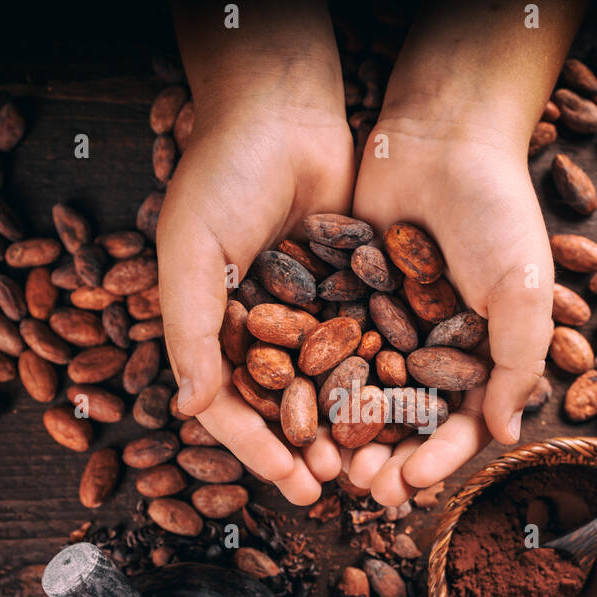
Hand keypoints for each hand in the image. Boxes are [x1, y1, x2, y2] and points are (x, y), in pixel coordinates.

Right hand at [156, 93, 354, 504]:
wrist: (283, 110)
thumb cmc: (223, 175)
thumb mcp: (193, 251)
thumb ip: (190, 328)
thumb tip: (191, 409)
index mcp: (213, 328)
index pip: (234, 405)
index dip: (260, 448)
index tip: (292, 481)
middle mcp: (260, 327)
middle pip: (285, 406)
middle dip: (309, 449)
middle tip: (339, 486)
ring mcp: (308, 310)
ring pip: (330, 383)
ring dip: (349, 426)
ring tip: (374, 463)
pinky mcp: (350, 289)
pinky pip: (365, 343)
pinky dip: (381, 376)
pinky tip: (406, 409)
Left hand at [349, 116, 553, 504]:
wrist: (441, 136)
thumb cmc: (496, 212)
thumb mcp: (521, 291)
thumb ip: (517, 364)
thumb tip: (507, 435)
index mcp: (481, 354)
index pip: (459, 425)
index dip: (435, 461)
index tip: (407, 483)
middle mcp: (432, 348)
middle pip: (406, 421)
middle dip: (385, 457)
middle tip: (359, 485)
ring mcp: (388, 325)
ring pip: (363, 394)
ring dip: (346, 431)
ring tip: (324, 460)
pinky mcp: (347, 299)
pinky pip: (329, 348)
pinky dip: (316, 379)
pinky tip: (294, 405)